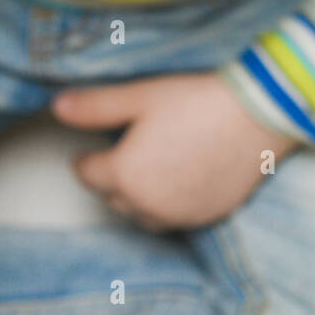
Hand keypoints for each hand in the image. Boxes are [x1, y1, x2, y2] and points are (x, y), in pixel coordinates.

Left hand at [50, 71, 299, 230]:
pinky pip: (176, 218)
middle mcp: (149, 205)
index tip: (85, 152)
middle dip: (111, 178)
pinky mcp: (209, 216)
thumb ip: (94, 107)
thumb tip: (56, 108)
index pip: (89, 174)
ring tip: (146, 169)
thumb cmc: (197, 99)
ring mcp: (181, 215)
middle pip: (115, 197)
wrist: (259, 114)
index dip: (84, 160)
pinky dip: (169, 204)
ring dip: (138, 196)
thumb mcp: (140, 96)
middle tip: (120, 153)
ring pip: (144, 214)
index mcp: (125, 176)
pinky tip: (178, 180)